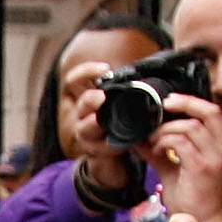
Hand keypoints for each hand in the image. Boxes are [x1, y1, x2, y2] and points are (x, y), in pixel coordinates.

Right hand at [61, 59, 136, 194]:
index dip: (86, 71)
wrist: (110, 153)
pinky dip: (108, 145)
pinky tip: (118, 145)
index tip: (105, 69)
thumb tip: (145, 72)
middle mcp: (83, 114)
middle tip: (103, 97)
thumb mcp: (116, 103)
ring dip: (93, 123)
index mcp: (88, 98)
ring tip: (99, 121)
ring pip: (85, 126)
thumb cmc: (117, 122)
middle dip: (92, 98)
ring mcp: (86, 132)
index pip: (76, 80)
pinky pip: (100, 146)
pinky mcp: (95, 149)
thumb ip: (122, 89)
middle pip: (83, 101)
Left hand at [141, 92, 221, 221]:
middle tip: (162, 107)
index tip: (169, 102)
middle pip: (208, 112)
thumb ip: (159, 150)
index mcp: (221, 147)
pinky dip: (165, 142)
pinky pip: (182, 143)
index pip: (213, 113)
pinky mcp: (203, 168)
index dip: (191, 102)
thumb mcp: (173, 168)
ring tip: (154, 141)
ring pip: (190, 127)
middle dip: (183, 104)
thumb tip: (139, 136)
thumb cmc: (190, 199)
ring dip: (166, 130)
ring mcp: (215, 159)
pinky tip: (157, 151)